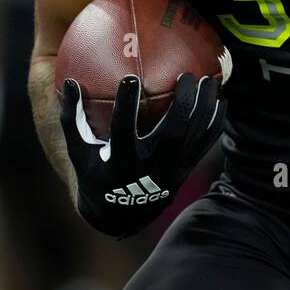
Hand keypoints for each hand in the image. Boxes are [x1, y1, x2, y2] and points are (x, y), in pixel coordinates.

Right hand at [59, 72, 223, 239]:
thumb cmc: (95, 171)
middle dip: (182, 103)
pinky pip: (205, 144)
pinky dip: (215, 122)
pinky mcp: (184, 172)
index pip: (123, 130)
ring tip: (210, 81)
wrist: (118, 213)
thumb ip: (72, 118)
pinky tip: (220, 100)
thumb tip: (70, 81)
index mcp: (120, 162)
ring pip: (194, 137)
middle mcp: (148, 168)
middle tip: (186, 76)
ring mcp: (170, 171)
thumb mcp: (78, 151)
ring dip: (205, 108)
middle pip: (172, 133)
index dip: (126, 104)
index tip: (130, 77)